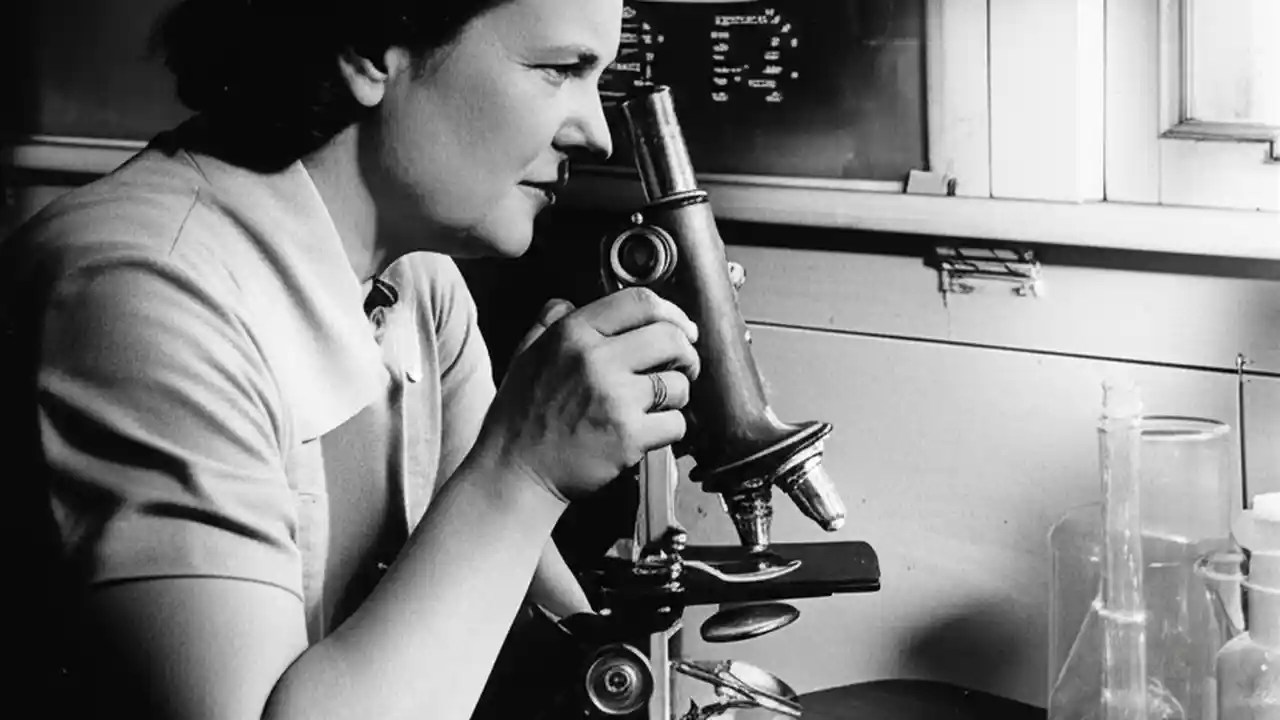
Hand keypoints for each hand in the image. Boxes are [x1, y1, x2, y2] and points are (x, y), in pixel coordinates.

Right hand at [479, 287, 699, 502]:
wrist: (515, 471)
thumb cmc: (520, 418)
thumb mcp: (525, 356)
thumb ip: (549, 323)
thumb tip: (569, 303)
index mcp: (573, 334)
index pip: (640, 302)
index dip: (671, 313)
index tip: (681, 327)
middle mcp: (596, 360)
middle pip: (670, 338)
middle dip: (686, 352)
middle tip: (683, 366)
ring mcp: (615, 398)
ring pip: (678, 383)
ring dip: (676, 395)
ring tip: (657, 405)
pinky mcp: (629, 436)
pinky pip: (676, 423)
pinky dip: (669, 429)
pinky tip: (650, 431)